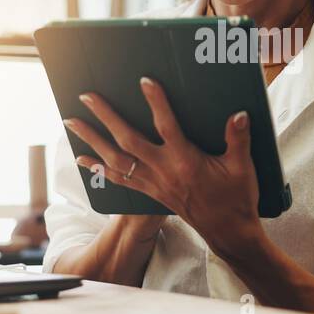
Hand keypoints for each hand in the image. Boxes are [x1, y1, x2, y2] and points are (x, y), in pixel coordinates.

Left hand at [64, 77, 261, 257]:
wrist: (227, 231)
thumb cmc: (236, 198)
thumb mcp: (242, 167)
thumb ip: (238, 139)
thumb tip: (239, 114)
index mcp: (186, 161)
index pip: (167, 127)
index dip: (156, 103)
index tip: (145, 81)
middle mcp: (164, 171)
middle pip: (127, 141)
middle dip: (105, 117)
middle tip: (87, 97)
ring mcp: (154, 183)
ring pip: (116, 159)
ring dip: (91, 140)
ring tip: (71, 122)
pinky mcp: (150, 192)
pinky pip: (119, 179)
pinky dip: (100, 167)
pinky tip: (84, 159)